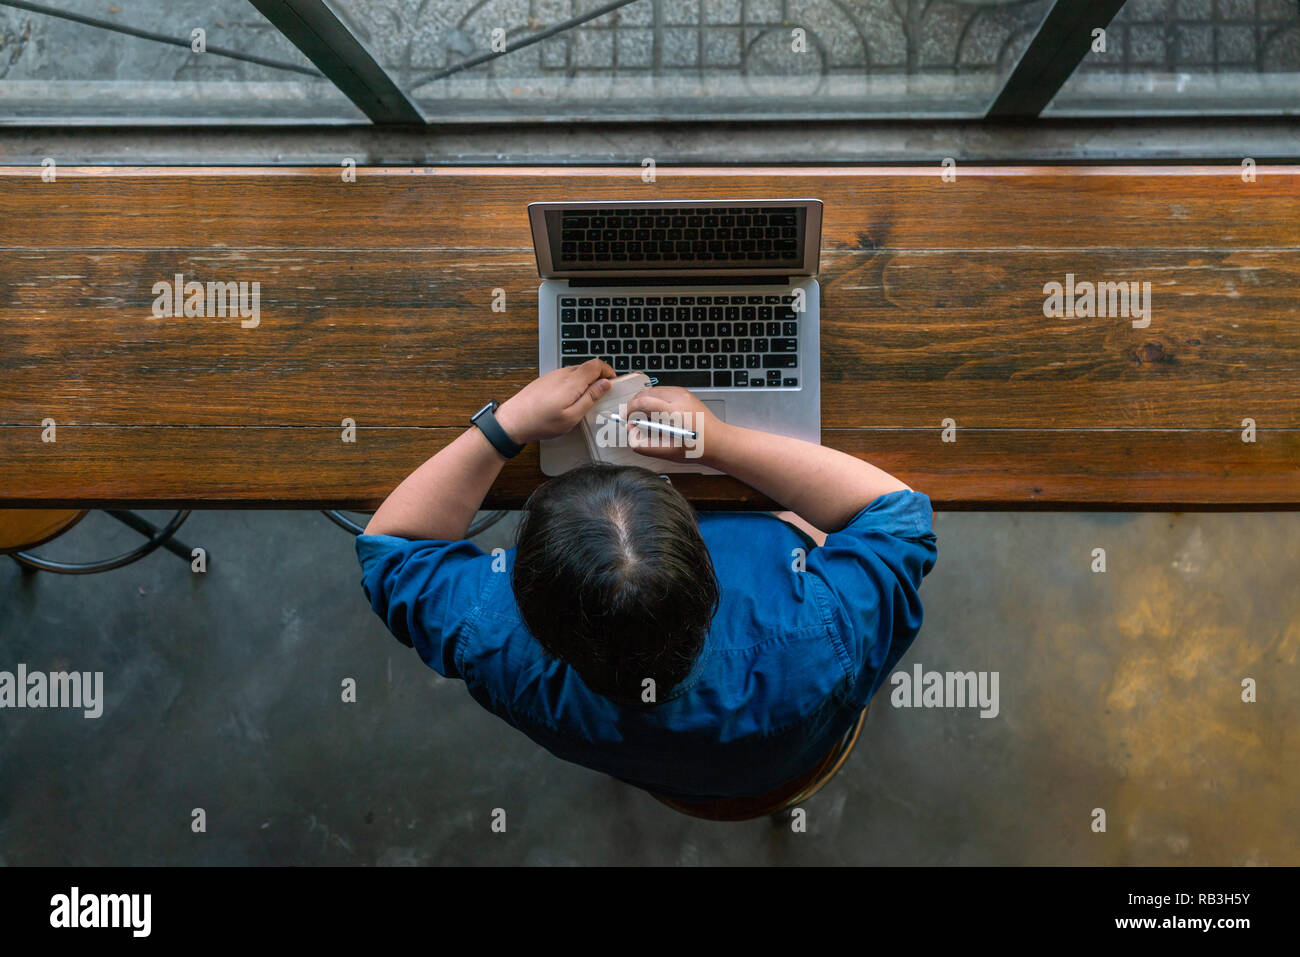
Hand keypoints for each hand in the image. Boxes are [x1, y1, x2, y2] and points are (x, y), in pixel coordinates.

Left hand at [495, 359, 615, 443]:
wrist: (513, 420)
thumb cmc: (541, 422)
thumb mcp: (572, 416)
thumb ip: (590, 398)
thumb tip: (605, 384)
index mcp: (573, 381)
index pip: (597, 364)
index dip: (608, 371)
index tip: (613, 382)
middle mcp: (563, 373)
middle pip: (587, 367)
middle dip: (598, 377)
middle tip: (602, 394)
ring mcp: (553, 375)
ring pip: (576, 372)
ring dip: (585, 381)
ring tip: (586, 399)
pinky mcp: (546, 380)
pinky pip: (565, 377)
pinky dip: (574, 384)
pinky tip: (569, 400)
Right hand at [623, 386, 729, 462]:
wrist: (718, 441)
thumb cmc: (696, 448)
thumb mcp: (668, 452)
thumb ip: (645, 445)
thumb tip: (631, 434)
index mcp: (674, 413)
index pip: (643, 402)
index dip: (630, 410)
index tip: (626, 419)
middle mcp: (678, 398)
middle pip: (645, 393)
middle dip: (634, 404)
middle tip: (632, 419)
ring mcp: (682, 393)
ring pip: (652, 390)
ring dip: (643, 401)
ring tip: (644, 417)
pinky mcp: (684, 393)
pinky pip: (661, 391)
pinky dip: (654, 399)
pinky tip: (656, 413)